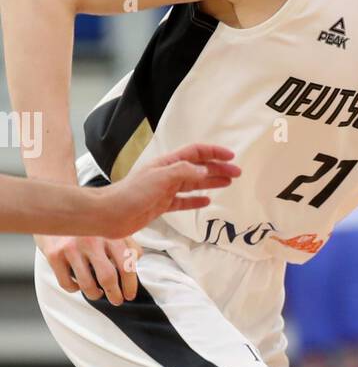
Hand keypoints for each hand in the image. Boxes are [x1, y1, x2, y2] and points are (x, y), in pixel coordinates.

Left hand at [36, 143, 240, 305]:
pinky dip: (196, 201)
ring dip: (211, 183)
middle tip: (237, 173)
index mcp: (167, 163)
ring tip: (228, 183)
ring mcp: (165, 190)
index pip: (195, 153)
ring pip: (194, 184)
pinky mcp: (161, 205)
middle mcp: (168, 174)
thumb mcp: (160, 178)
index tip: (231, 157)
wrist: (110, 214)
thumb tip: (205, 172)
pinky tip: (207, 202)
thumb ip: (184, 172)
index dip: (214, 153)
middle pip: (198, 168)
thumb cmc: (132, 193)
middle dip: (218, 169)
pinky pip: (184, 201)